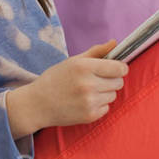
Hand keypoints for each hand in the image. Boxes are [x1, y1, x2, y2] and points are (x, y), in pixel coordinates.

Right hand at [6, 40, 129, 135]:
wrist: (37, 104)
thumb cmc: (55, 80)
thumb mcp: (73, 61)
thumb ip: (96, 52)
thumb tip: (115, 43)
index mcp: (84, 67)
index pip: (119, 68)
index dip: (120, 68)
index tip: (116, 68)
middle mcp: (88, 85)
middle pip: (119, 82)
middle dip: (111, 80)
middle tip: (96, 80)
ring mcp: (89, 102)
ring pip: (113, 95)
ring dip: (105, 93)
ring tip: (87, 91)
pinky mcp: (90, 116)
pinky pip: (106, 108)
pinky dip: (99, 105)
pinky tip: (84, 102)